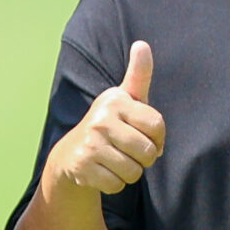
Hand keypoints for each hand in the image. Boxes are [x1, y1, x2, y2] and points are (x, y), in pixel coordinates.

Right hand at [40, 41, 163, 195]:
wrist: (71, 153)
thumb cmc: (110, 124)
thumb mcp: (126, 99)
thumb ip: (138, 74)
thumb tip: (142, 44)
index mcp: (115, 101)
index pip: (157, 126)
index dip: (157, 138)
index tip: (144, 135)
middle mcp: (101, 119)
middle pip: (148, 153)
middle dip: (143, 159)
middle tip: (128, 151)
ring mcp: (90, 143)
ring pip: (134, 172)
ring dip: (129, 172)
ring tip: (115, 161)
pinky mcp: (82, 166)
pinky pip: (117, 185)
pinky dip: (114, 183)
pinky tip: (103, 171)